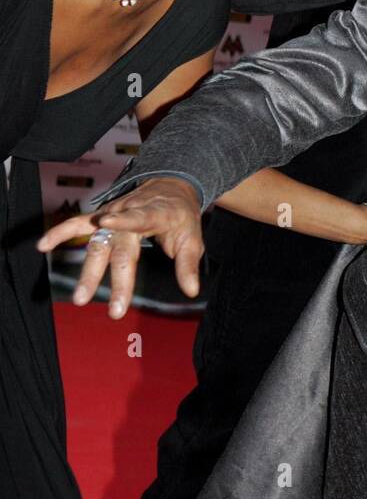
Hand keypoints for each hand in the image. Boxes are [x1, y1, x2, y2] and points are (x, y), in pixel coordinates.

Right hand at [36, 177, 203, 318]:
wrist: (169, 189)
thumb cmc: (180, 217)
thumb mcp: (192, 237)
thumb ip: (188, 264)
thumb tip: (191, 291)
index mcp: (153, 213)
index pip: (138, 216)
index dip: (123, 219)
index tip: (107, 220)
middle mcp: (128, 213)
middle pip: (118, 246)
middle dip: (116, 279)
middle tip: (115, 310)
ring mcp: (112, 215)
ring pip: (97, 243)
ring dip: (89, 271)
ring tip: (81, 298)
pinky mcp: (101, 218)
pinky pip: (77, 225)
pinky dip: (60, 233)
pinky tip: (42, 246)